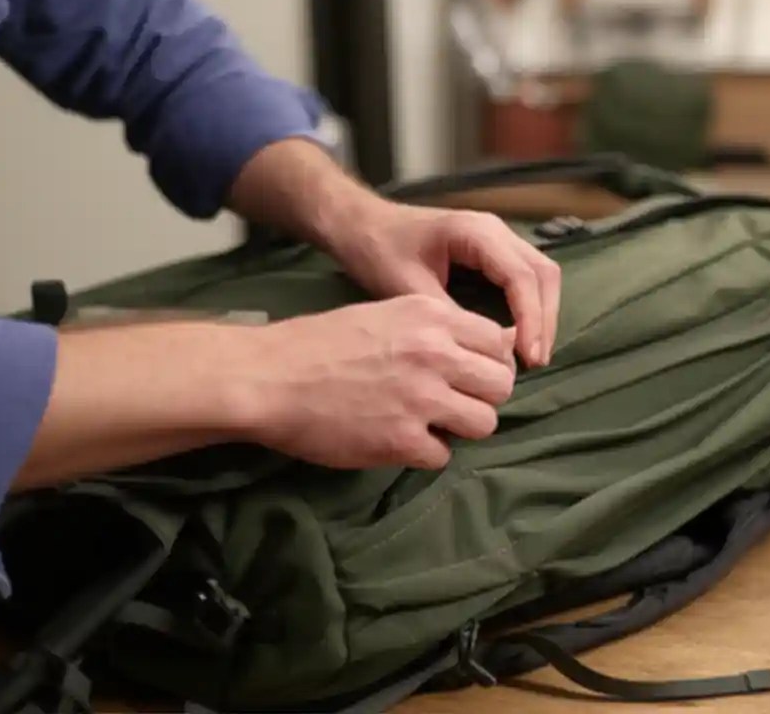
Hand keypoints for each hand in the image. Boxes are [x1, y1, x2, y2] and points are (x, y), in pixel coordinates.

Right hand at [239, 294, 516, 469]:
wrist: (268, 377)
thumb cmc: (321, 343)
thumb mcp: (388, 315)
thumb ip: (441, 328)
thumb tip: (500, 342)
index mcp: (431, 316)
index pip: (499, 343)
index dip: (489, 362)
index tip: (469, 373)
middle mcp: (435, 353)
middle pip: (502, 385)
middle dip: (482, 397)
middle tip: (453, 402)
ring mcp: (421, 398)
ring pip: (485, 423)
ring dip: (460, 427)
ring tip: (429, 423)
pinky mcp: (402, 440)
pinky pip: (444, 455)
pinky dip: (425, 453)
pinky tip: (399, 439)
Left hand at [322, 201, 560, 368]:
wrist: (359, 224)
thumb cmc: (377, 249)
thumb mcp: (409, 288)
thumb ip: (449, 316)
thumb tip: (484, 353)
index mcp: (477, 233)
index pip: (522, 277)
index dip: (532, 319)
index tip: (528, 357)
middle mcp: (495, 231)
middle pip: (543, 274)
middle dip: (544, 320)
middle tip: (535, 362)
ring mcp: (496, 239)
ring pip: (540, 275)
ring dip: (541, 315)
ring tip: (532, 356)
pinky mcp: (492, 251)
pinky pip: (525, 278)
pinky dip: (530, 307)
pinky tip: (520, 338)